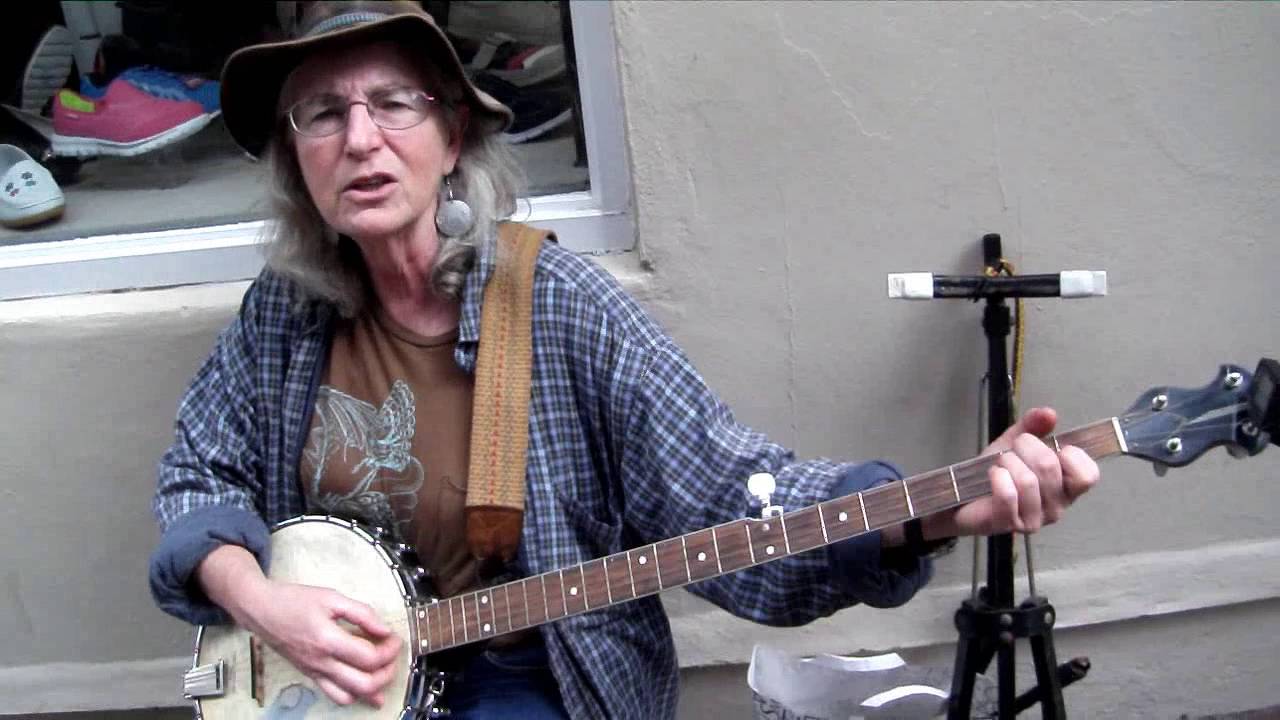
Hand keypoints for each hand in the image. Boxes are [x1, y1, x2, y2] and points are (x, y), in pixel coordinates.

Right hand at [235, 580, 402, 707]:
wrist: (261, 610)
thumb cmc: (294, 600)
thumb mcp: (332, 597)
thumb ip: (362, 613)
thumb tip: (385, 629)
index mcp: (327, 639)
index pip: (369, 657)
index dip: (389, 649)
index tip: (394, 638)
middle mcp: (321, 662)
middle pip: (364, 684)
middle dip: (387, 672)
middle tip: (392, 655)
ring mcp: (314, 672)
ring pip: (350, 696)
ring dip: (373, 687)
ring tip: (381, 670)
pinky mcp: (310, 675)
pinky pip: (334, 696)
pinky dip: (354, 694)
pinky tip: (364, 685)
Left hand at [927, 407, 1099, 538]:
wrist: (962, 496)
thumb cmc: (996, 473)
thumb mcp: (1014, 444)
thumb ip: (1033, 427)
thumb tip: (1049, 413)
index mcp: (1066, 488)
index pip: (1088, 475)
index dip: (1071, 454)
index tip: (1050, 447)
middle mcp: (1056, 507)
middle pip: (1050, 467)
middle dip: (1025, 448)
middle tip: (1012, 452)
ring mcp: (1035, 519)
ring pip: (1028, 480)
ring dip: (1007, 463)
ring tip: (999, 466)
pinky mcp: (1010, 525)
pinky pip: (1008, 495)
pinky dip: (997, 477)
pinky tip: (992, 476)